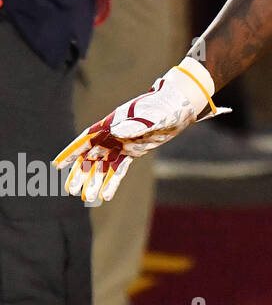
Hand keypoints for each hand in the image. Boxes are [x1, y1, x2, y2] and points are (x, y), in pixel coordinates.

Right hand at [54, 58, 228, 203]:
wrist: (179, 106)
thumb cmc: (164, 107)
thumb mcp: (152, 116)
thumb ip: (134, 124)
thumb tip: (115, 131)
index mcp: (112, 123)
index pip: (87, 139)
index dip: (72, 152)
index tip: (59, 164)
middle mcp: (113, 134)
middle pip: (92, 156)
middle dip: (81, 172)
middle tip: (71, 189)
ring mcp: (122, 143)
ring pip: (103, 165)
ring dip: (95, 181)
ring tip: (86, 198)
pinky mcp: (133, 151)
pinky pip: (119, 169)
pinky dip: (112, 181)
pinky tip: (105, 195)